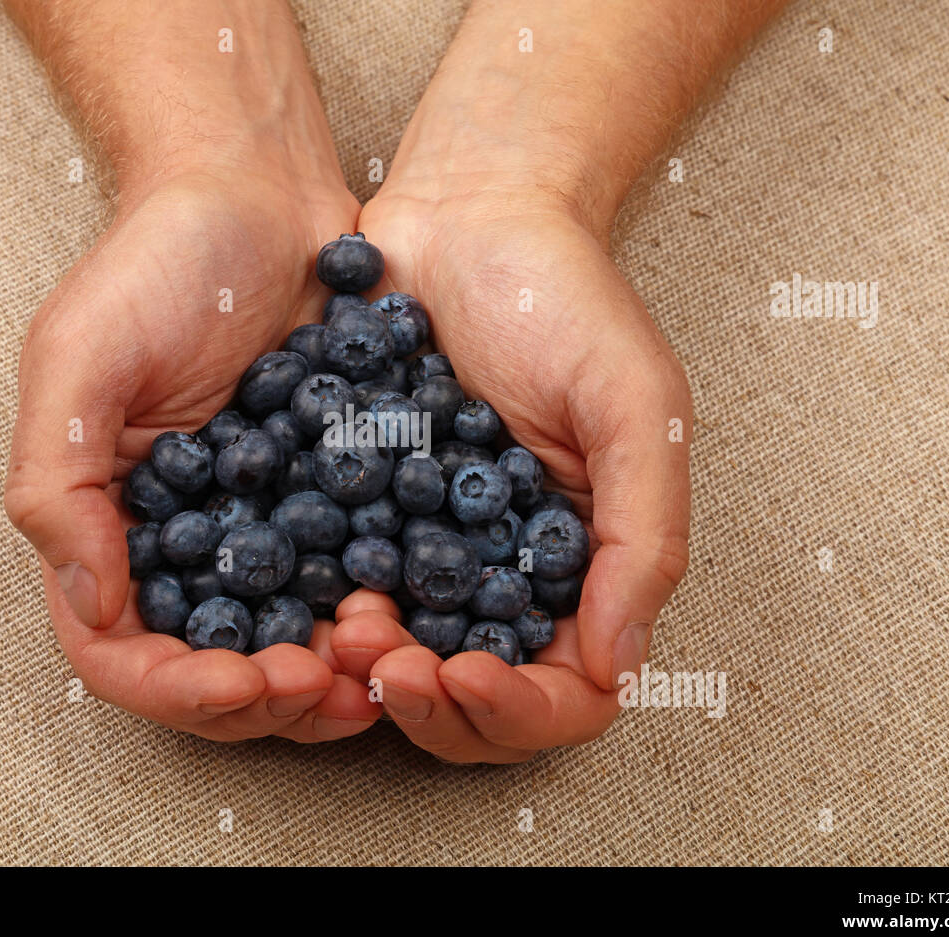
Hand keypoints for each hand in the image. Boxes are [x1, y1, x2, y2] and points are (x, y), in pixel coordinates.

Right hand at [4, 165, 383, 742]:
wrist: (260, 192)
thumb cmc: (155, 261)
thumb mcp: (76, 358)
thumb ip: (58, 482)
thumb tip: (95, 604)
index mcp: (107, 522)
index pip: (120, 651)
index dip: (177, 689)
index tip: (241, 682)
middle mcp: (183, 541)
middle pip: (212, 667)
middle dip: (266, 700)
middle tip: (329, 690)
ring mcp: (263, 526)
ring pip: (290, 641)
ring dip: (331, 676)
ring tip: (380, 668)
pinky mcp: (334, 498)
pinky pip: (353, 578)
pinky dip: (380, 612)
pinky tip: (415, 611)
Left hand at [330, 187, 691, 761]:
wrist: (466, 213)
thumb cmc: (566, 298)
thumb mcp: (636, 406)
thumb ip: (644, 536)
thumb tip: (617, 667)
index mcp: (581, 564)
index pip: (565, 691)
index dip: (517, 710)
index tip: (465, 675)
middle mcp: (504, 573)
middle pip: (474, 696)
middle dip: (431, 706)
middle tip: (384, 666)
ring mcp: (426, 548)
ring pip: (401, 661)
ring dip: (369, 674)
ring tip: (341, 633)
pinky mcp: (358, 512)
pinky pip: (339, 590)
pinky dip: (320, 615)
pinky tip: (304, 595)